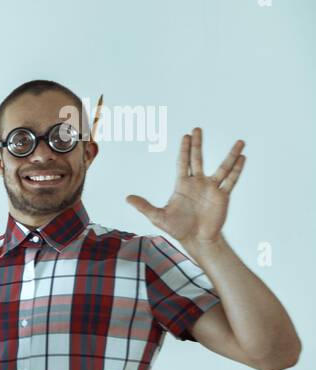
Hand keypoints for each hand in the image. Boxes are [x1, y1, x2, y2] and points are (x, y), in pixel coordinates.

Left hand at [126, 127, 243, 247]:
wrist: (196, 240)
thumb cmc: (178, 229)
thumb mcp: (158, 217)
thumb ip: (144, 206)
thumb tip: (127, 198)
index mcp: (183, 185)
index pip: (183, 162)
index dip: (184, 149)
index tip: (186, 136)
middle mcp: (198, 183)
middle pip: (198, 159)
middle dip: (197, 144)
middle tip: (197, 129)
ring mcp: (211, 189)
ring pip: (223, 168)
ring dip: (230, 155)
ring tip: (239, 142)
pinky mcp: (222, 196)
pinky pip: (231, 180)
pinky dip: (237, 169)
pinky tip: (242, 157)